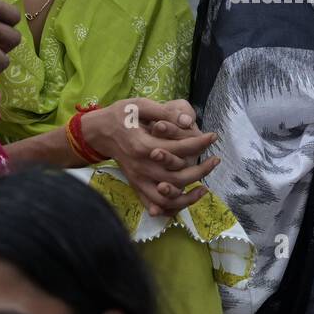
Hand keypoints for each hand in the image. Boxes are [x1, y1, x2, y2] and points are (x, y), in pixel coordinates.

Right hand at [82, 97, 219, 216]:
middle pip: (177, 177)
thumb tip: (187, 120)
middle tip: (215, 160)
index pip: (178, 148)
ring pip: (166, 197)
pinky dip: (168, 208)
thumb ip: (164, 112)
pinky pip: (152, 203)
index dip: (199, 142)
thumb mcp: (140, 105)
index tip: (213, 136)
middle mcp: (140, 166)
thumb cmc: (121, 115)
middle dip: (201, 170)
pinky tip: (183, 201)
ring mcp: (137, 178)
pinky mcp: (134, 184)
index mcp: (143, 145)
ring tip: (204, 188)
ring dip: (188, 197)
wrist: (98, 131)